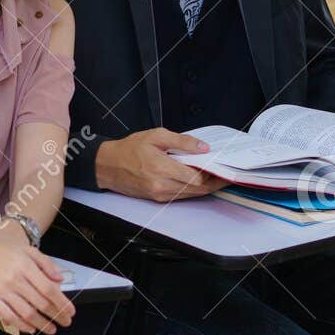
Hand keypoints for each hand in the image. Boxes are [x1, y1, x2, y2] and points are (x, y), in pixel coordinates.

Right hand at [0, 229, 75, 334]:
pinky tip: (30, 328)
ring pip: (26, 312)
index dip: (62, 303)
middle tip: (65, 322)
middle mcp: (15, 279)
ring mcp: (1, 289)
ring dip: (41, 324)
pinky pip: (8, 315)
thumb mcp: (28, 250)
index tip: (70, 311)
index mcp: (26, 266)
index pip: (49, 289)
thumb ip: (46, 264)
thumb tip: (60, 280)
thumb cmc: (2, 251)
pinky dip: (21, 324)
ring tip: (51, 329)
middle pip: (40, 303)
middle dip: (56, 315)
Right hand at [96, 129, 228, 201]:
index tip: (226, 169)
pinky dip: (194, 189)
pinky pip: (181, 195)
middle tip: (228, 174)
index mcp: (161, 169)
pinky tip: (201, 180)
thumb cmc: (130, 148)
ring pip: (191, 195)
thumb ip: (182, 141)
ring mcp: (160, 195)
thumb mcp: (156, 136)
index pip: (196, 178)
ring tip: (219, 176)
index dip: (214, 176)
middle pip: (197, 190)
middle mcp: (162, 186)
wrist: (106, 165)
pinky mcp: (158, 198)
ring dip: (206, 187)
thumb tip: (203, 148)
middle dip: (214, 183)